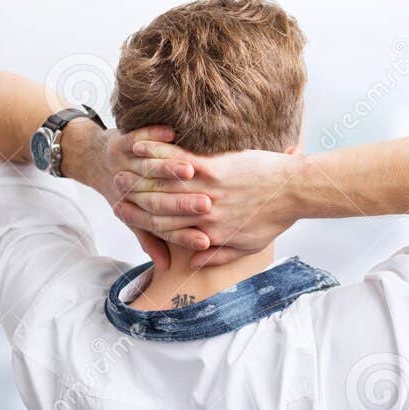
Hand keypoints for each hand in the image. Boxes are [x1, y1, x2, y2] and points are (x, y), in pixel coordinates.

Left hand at [63, 123, 189, 269]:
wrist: (89, 158)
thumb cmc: (121, 191)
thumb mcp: (134, 217)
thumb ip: (152, 238)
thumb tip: (165, 265)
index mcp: (134, 209)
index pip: (163, 228)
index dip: (184, 236)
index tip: (203, 242)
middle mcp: (127, 189)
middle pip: (157, 202)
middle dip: (180, 204)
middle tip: (204, 207)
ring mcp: (124, 164)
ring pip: (147, 168)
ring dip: (167, 169)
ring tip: (188, 170)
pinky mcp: (122, 142)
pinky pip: (139, 137)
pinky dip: (153, 136)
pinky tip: (171, 133)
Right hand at [111, 140, 301, 267]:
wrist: (294, 191)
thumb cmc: (275, 217)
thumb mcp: (248, 245)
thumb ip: (218, 255)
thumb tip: (193, 263)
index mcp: (210, 234)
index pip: (166, 229)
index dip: (141, 220)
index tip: (123, 212)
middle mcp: (204, 215)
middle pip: (158, 208)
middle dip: (133, 198)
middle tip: (113, 187)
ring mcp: (207, 191)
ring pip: (164, 186)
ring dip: (140, 175)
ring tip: (122, 166)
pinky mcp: (215, 169)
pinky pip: (179, 161)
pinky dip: (159, 153)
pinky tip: (143, 146)